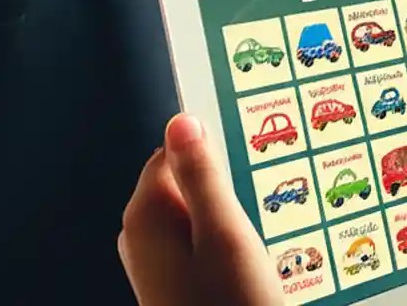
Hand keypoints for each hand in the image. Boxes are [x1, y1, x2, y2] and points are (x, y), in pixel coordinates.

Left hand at [119, 114, 281, 305]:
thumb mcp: (226, 234)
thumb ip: (203, 176)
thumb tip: (182, 120)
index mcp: (145, 217)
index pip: (171, 152)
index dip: (212, 148)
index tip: (250, 153)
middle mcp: (142, 239)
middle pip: (186, 185)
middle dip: (227, 186)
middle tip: (264, 198)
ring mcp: (158, 267)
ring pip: (200, 217)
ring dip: (234, 219)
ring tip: (264, 234)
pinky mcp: (177, 287)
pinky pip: (203, 246)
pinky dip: (230, 246)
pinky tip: (256, 259)